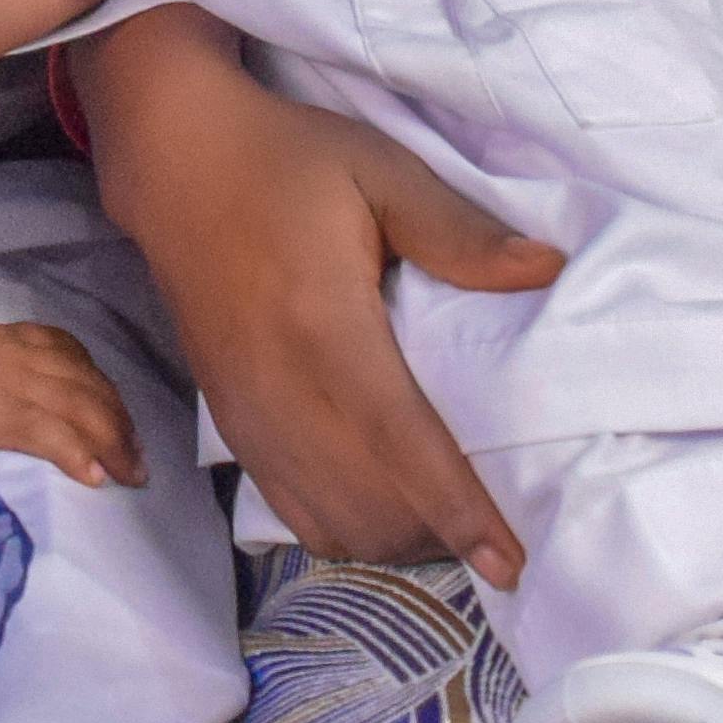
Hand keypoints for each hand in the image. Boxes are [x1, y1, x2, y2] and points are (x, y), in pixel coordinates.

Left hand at [0, 309, 144, 488]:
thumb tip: (38, 463)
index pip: (37, 427)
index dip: (73, 453)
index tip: (101, 479)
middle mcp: (2, 371)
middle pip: (70, 401)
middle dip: (111, 437)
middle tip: (137, 471)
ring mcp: (11, 345)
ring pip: (76, 373)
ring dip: (112, 406)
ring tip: (132, 437)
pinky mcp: (12, 328)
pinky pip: (63, 344)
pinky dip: (89, 368)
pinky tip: (102, 388)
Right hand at [74, 7, 559, 584]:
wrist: (176, 163)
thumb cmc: (288, 162)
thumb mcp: (381, 171)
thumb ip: (460, 231)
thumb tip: (546, 269)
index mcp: (325, 326)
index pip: (401, 443)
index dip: (458, 510)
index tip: (511, 561)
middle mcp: (280, 388)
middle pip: (370, 507)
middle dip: (441, 537)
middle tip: (501, 525)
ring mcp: (248, 414)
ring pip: (330, 522)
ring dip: (396, 539)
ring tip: (451, 522)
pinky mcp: (231, 421)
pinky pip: (290, 510)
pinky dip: (346, 528)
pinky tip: (384, 507)